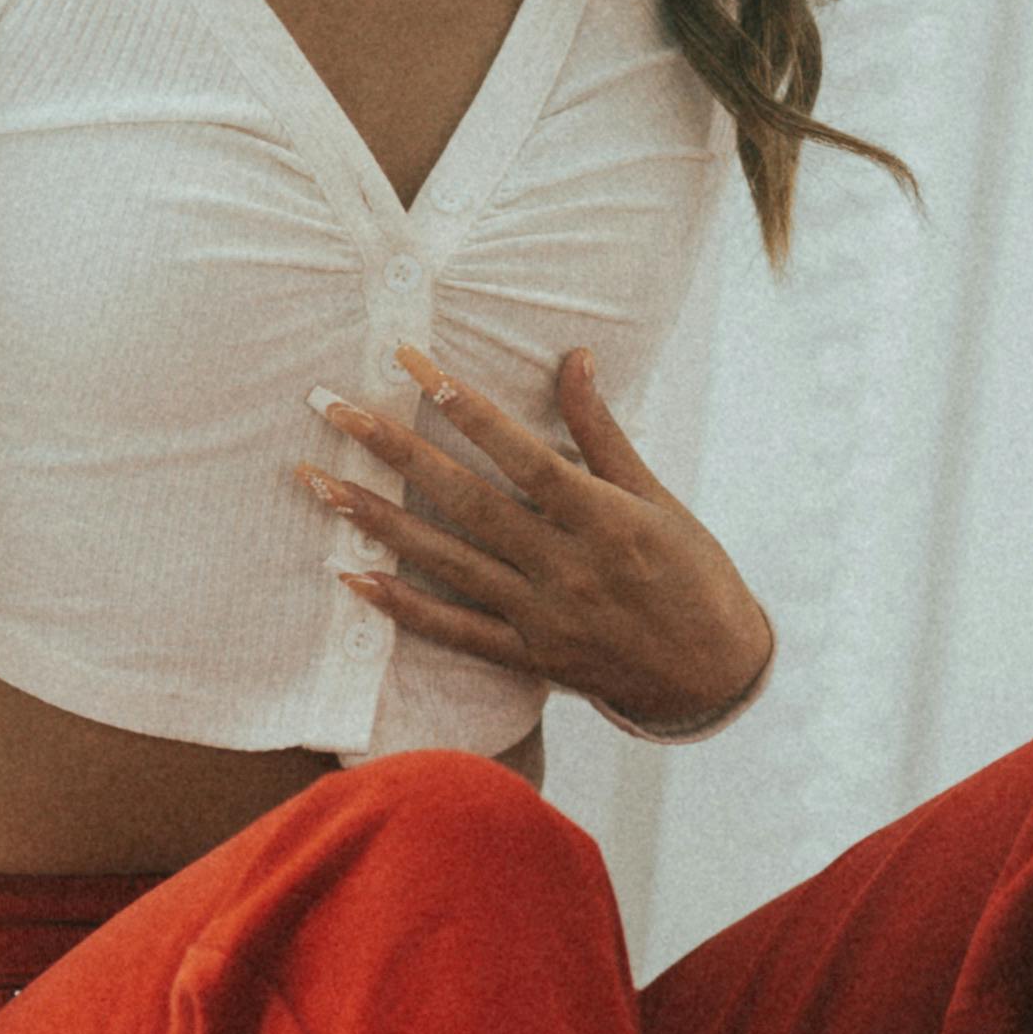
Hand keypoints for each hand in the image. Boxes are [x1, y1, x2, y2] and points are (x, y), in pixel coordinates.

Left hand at [298, 343, 773, 735]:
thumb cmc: (694, 574)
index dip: (465, 407)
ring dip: (376, 520)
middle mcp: (565, 566)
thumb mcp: (657, 497)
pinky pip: (453, 630)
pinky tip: (351, 577)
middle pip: (465, 500)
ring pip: (445, 560)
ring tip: (318, 482)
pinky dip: (401, 606)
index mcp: (603, 518)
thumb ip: (604, 431)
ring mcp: (541, 615)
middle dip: (393, 450)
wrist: (714, 676)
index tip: (411, 364)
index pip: (521, 453)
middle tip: (332, 408)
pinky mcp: (528, 657)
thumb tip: (575, 357)